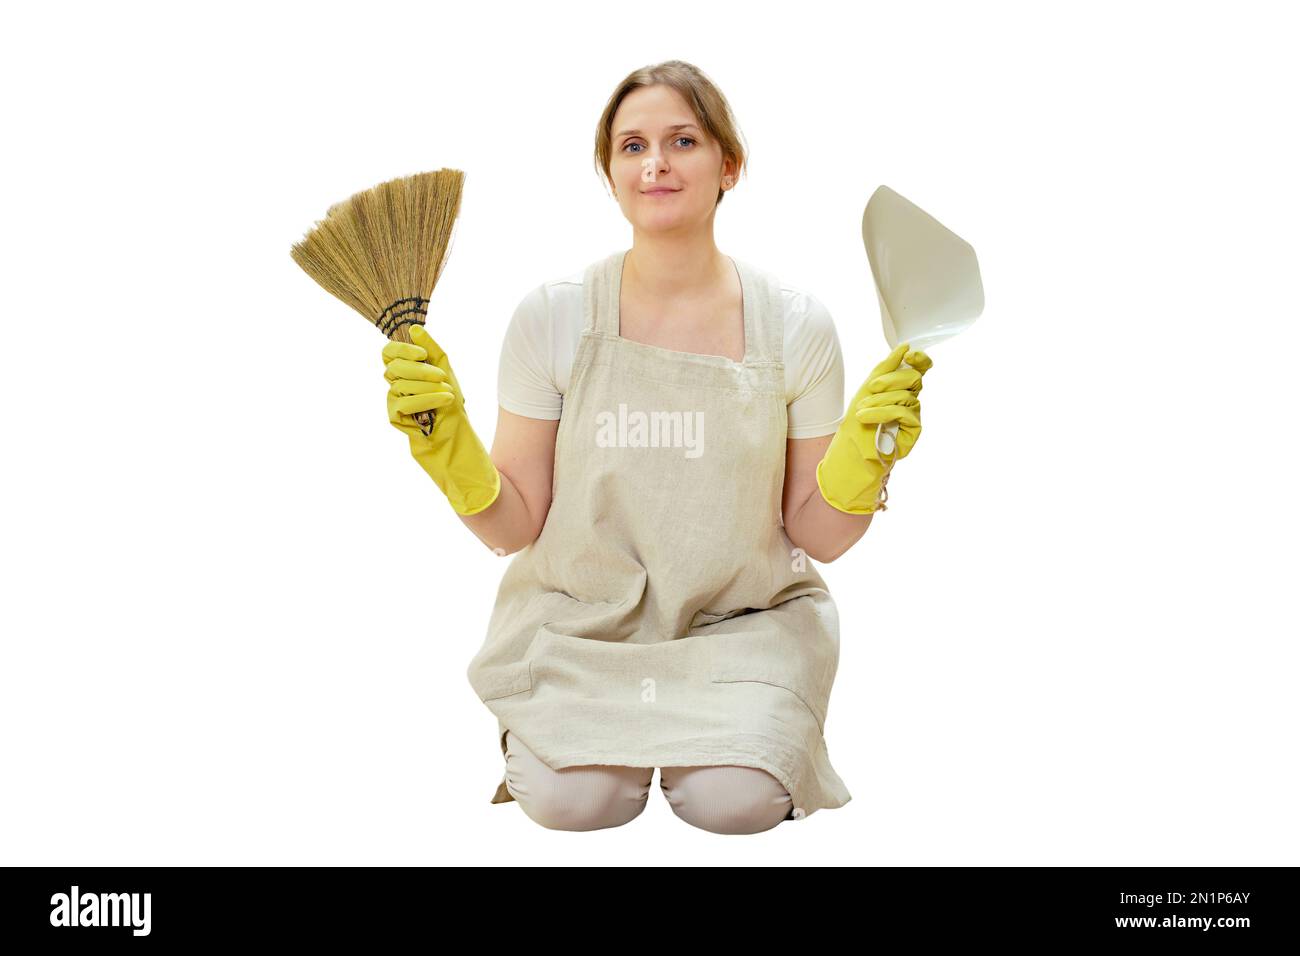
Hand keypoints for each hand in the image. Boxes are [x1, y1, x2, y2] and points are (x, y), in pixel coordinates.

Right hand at [382, 324, 500, 515]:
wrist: (456, 439)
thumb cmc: (452, 407)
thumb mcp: (447, 373)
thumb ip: (432, 350)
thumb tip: (415, 329)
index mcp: (405, 371)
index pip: (388, 353)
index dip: (401, 349)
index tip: (422, 353)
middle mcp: (395, 385)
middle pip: (393, 367)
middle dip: (420, 369)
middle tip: (442, 376)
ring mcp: (393, 402)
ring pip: (399, 384)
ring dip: (427, 386)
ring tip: (447, 393)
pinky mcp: (395, 419)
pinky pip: (402, 403)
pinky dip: (425, 399)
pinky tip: (444, 401)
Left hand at [815, 342, 932, 513]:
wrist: (851, 451)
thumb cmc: (858, 421)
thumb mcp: (867, 390)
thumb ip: (885, 368)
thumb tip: (904, 347)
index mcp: (901, 387)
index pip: (920, 368)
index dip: (920, 359)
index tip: (909, 353)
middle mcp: (911, 400)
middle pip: (913, 378)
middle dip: (890, 379)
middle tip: (871, 388)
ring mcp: (914, 415)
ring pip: (906, 395)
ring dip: (879, 401)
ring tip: (861, 412)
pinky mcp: (914, 430)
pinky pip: (903, 412)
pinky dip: (881, 412)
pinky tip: (865, 417)